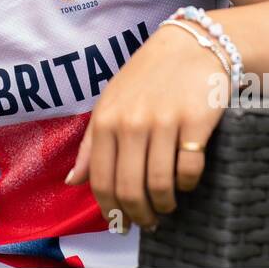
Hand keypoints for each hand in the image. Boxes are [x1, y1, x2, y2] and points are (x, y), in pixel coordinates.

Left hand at [64, 24, 228, 231]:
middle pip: (130, 189)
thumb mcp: (110, 103)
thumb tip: (72, 181)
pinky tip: (186, 182)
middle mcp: (131, 122)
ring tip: (168, 206)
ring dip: (164, 205)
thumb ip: (91, 145)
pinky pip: (189, 169)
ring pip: (159, 185)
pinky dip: (188, 184)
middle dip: (139, 215)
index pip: (101, 181)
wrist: (190, 45)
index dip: (112, 210)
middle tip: (148, 222)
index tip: (121, 223)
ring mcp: (164, 122)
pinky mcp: (195, 122)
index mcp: (106, 120)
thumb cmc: (147, 76)